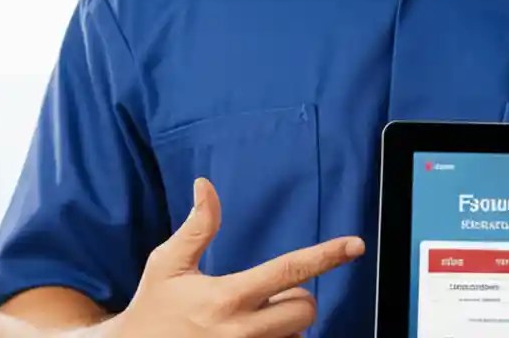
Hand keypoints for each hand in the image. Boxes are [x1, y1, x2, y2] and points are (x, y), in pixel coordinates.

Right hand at [102, 177, 364, 337]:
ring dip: (286, 326)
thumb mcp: (167, 264)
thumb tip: (205, 185)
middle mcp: (243, 331)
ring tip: (251, 321)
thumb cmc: (152, 308)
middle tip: (265, 295)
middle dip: (295, 296)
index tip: (355, 245)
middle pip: (305, 308)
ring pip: (298, 336)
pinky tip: (253, 337)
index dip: (327, 256)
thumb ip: (196, 227)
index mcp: (227, 297)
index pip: (289, 270)